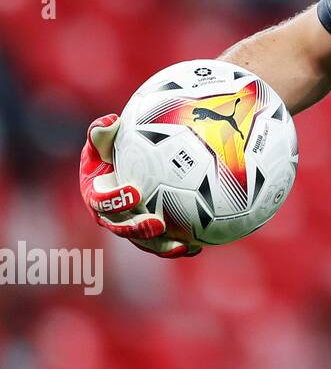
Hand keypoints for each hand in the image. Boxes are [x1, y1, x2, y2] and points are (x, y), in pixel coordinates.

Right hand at [79, 113, 200, 257]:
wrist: (132, 158)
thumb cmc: (117, 145)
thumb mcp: (107, 137)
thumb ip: (103, 131)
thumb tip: (110, 122)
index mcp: (97, 192)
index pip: (101, 200)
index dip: (115, 199)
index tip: (136, 191)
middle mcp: (110, 214)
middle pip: (121, 227)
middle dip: (137, 229)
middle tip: (158, 225)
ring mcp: (129, 224)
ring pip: (142, 240)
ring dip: (160, 245)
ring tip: (182, 246)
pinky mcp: (148, 231)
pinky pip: (161, 242)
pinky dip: (177, 245)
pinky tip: (196, 246)